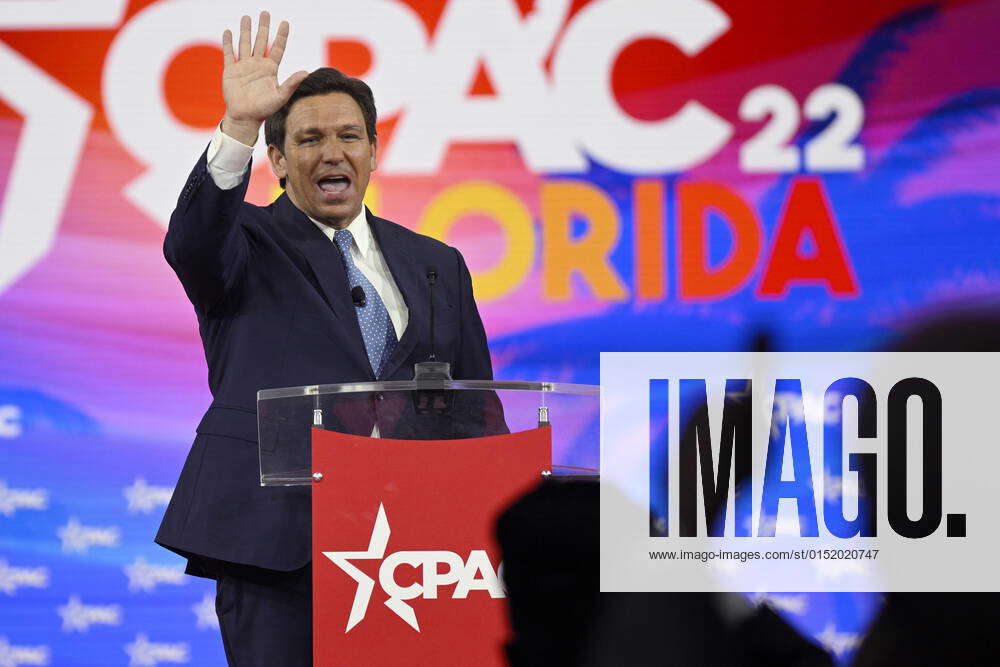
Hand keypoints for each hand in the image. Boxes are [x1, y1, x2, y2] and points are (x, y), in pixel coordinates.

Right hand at [220, 11, 307, 144]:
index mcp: (270, 69)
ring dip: (245, 30)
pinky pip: (229, 54)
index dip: (281, 35)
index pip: (277, 48)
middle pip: (261, 41)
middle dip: (263, 27)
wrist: (245, 117)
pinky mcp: (230, 70)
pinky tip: (228, 32)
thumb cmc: (264, 110)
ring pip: (245, 43)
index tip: (285, 23)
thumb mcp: (280, 97)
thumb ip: (291, 84)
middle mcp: (257, 64)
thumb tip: (306, 72)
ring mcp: (244, 66)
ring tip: (246, 17)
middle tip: (265, 13)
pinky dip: (228, 43)